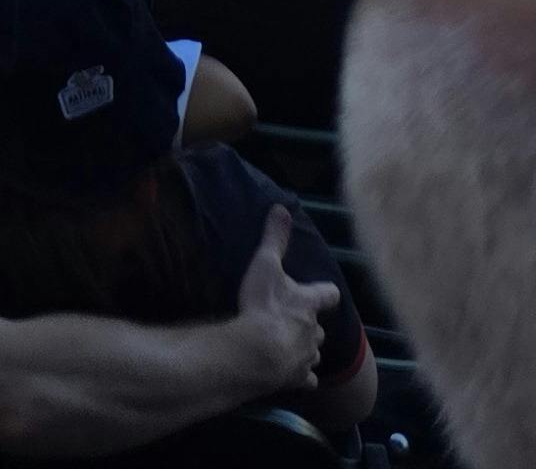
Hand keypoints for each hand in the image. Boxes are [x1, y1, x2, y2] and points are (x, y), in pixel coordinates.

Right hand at [232, 209, 331, 394]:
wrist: (259, 352)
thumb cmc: (264, 305)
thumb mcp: (266, 264)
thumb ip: (275, 239)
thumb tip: (282, 207)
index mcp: (309, 303)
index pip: (328, 295)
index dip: (326, 292)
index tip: (324, 292)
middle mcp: (314, 331)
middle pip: (320, 328)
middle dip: (311, 325)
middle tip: (295, 320)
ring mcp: (308, 357)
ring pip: (314, 353)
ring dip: (306, 349)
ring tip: (291, 346)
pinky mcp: (299, 379)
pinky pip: (307, 379)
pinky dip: (303, 376)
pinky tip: (294, 375)